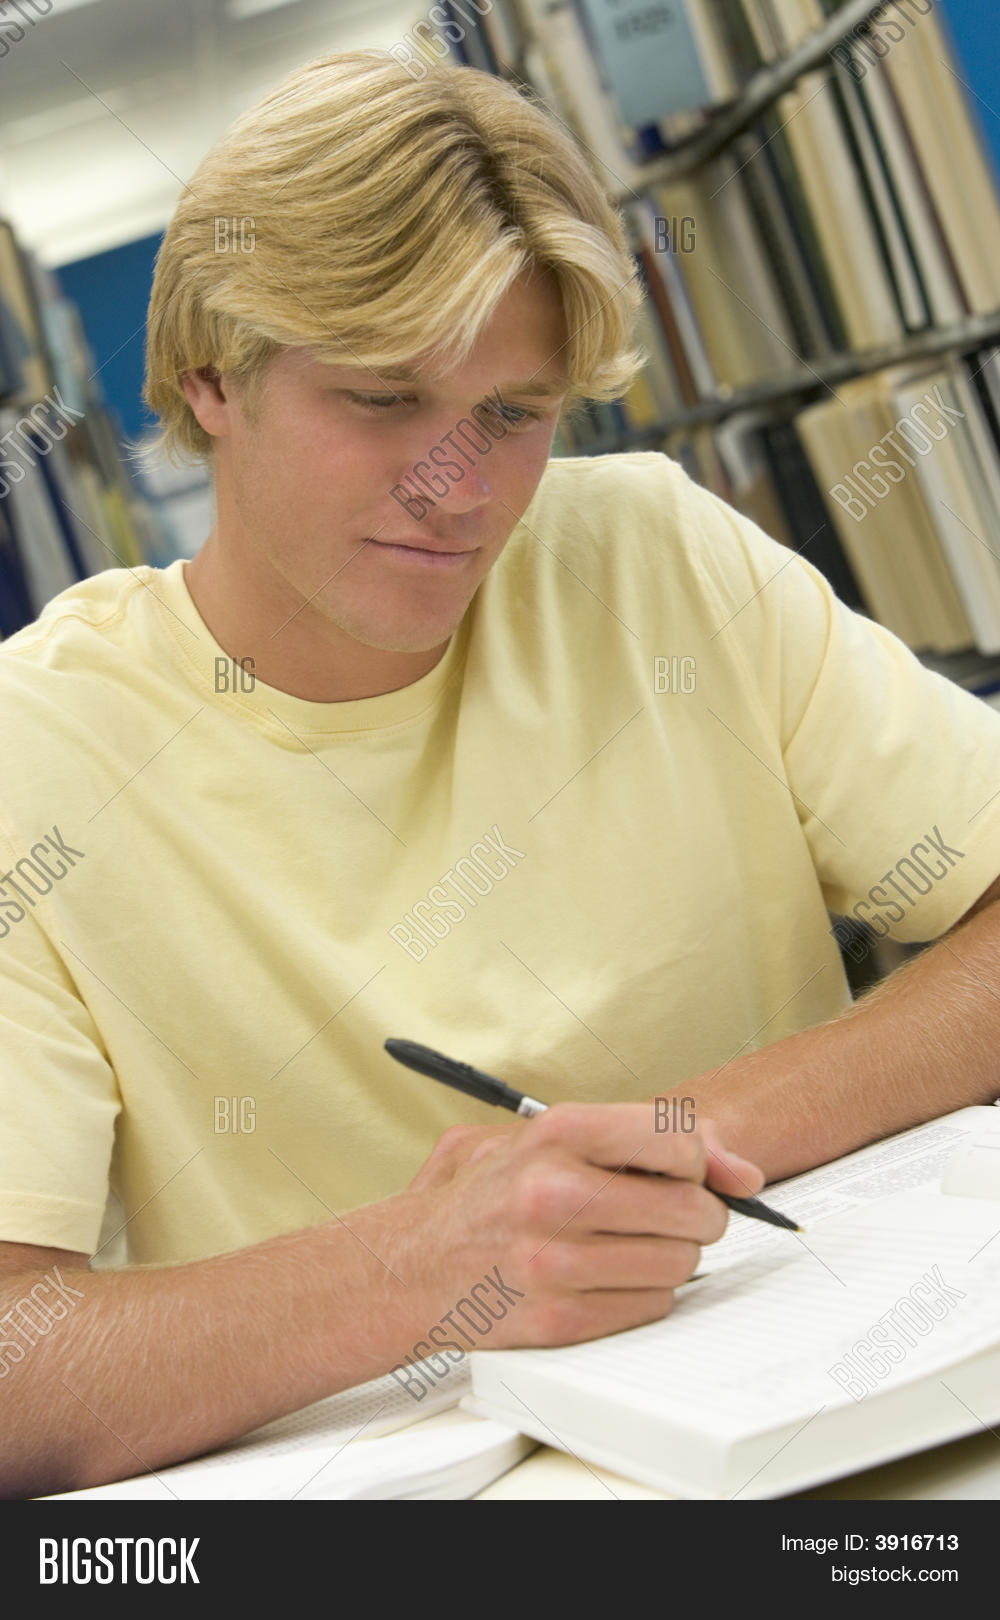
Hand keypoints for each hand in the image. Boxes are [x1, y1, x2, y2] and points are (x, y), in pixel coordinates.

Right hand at [392, 1101, 763, 1349]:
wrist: (406, 1268)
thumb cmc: (480, 1197)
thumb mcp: (541, 1137)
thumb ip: (642, 1136)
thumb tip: (740, 1171)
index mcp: (555, 1133)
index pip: (679, 1139)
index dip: (699, 1161)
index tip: (691, 1174)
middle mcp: (556, 1193)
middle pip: (692, 1210)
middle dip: (695, 1215)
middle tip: (666, 1214)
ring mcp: (556, 1263)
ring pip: (679, 1263)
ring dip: (668, 1257)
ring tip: (625, 1246)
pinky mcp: (559, 1320)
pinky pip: (651, 1307)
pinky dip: (641, 1295)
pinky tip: (603, 1279)